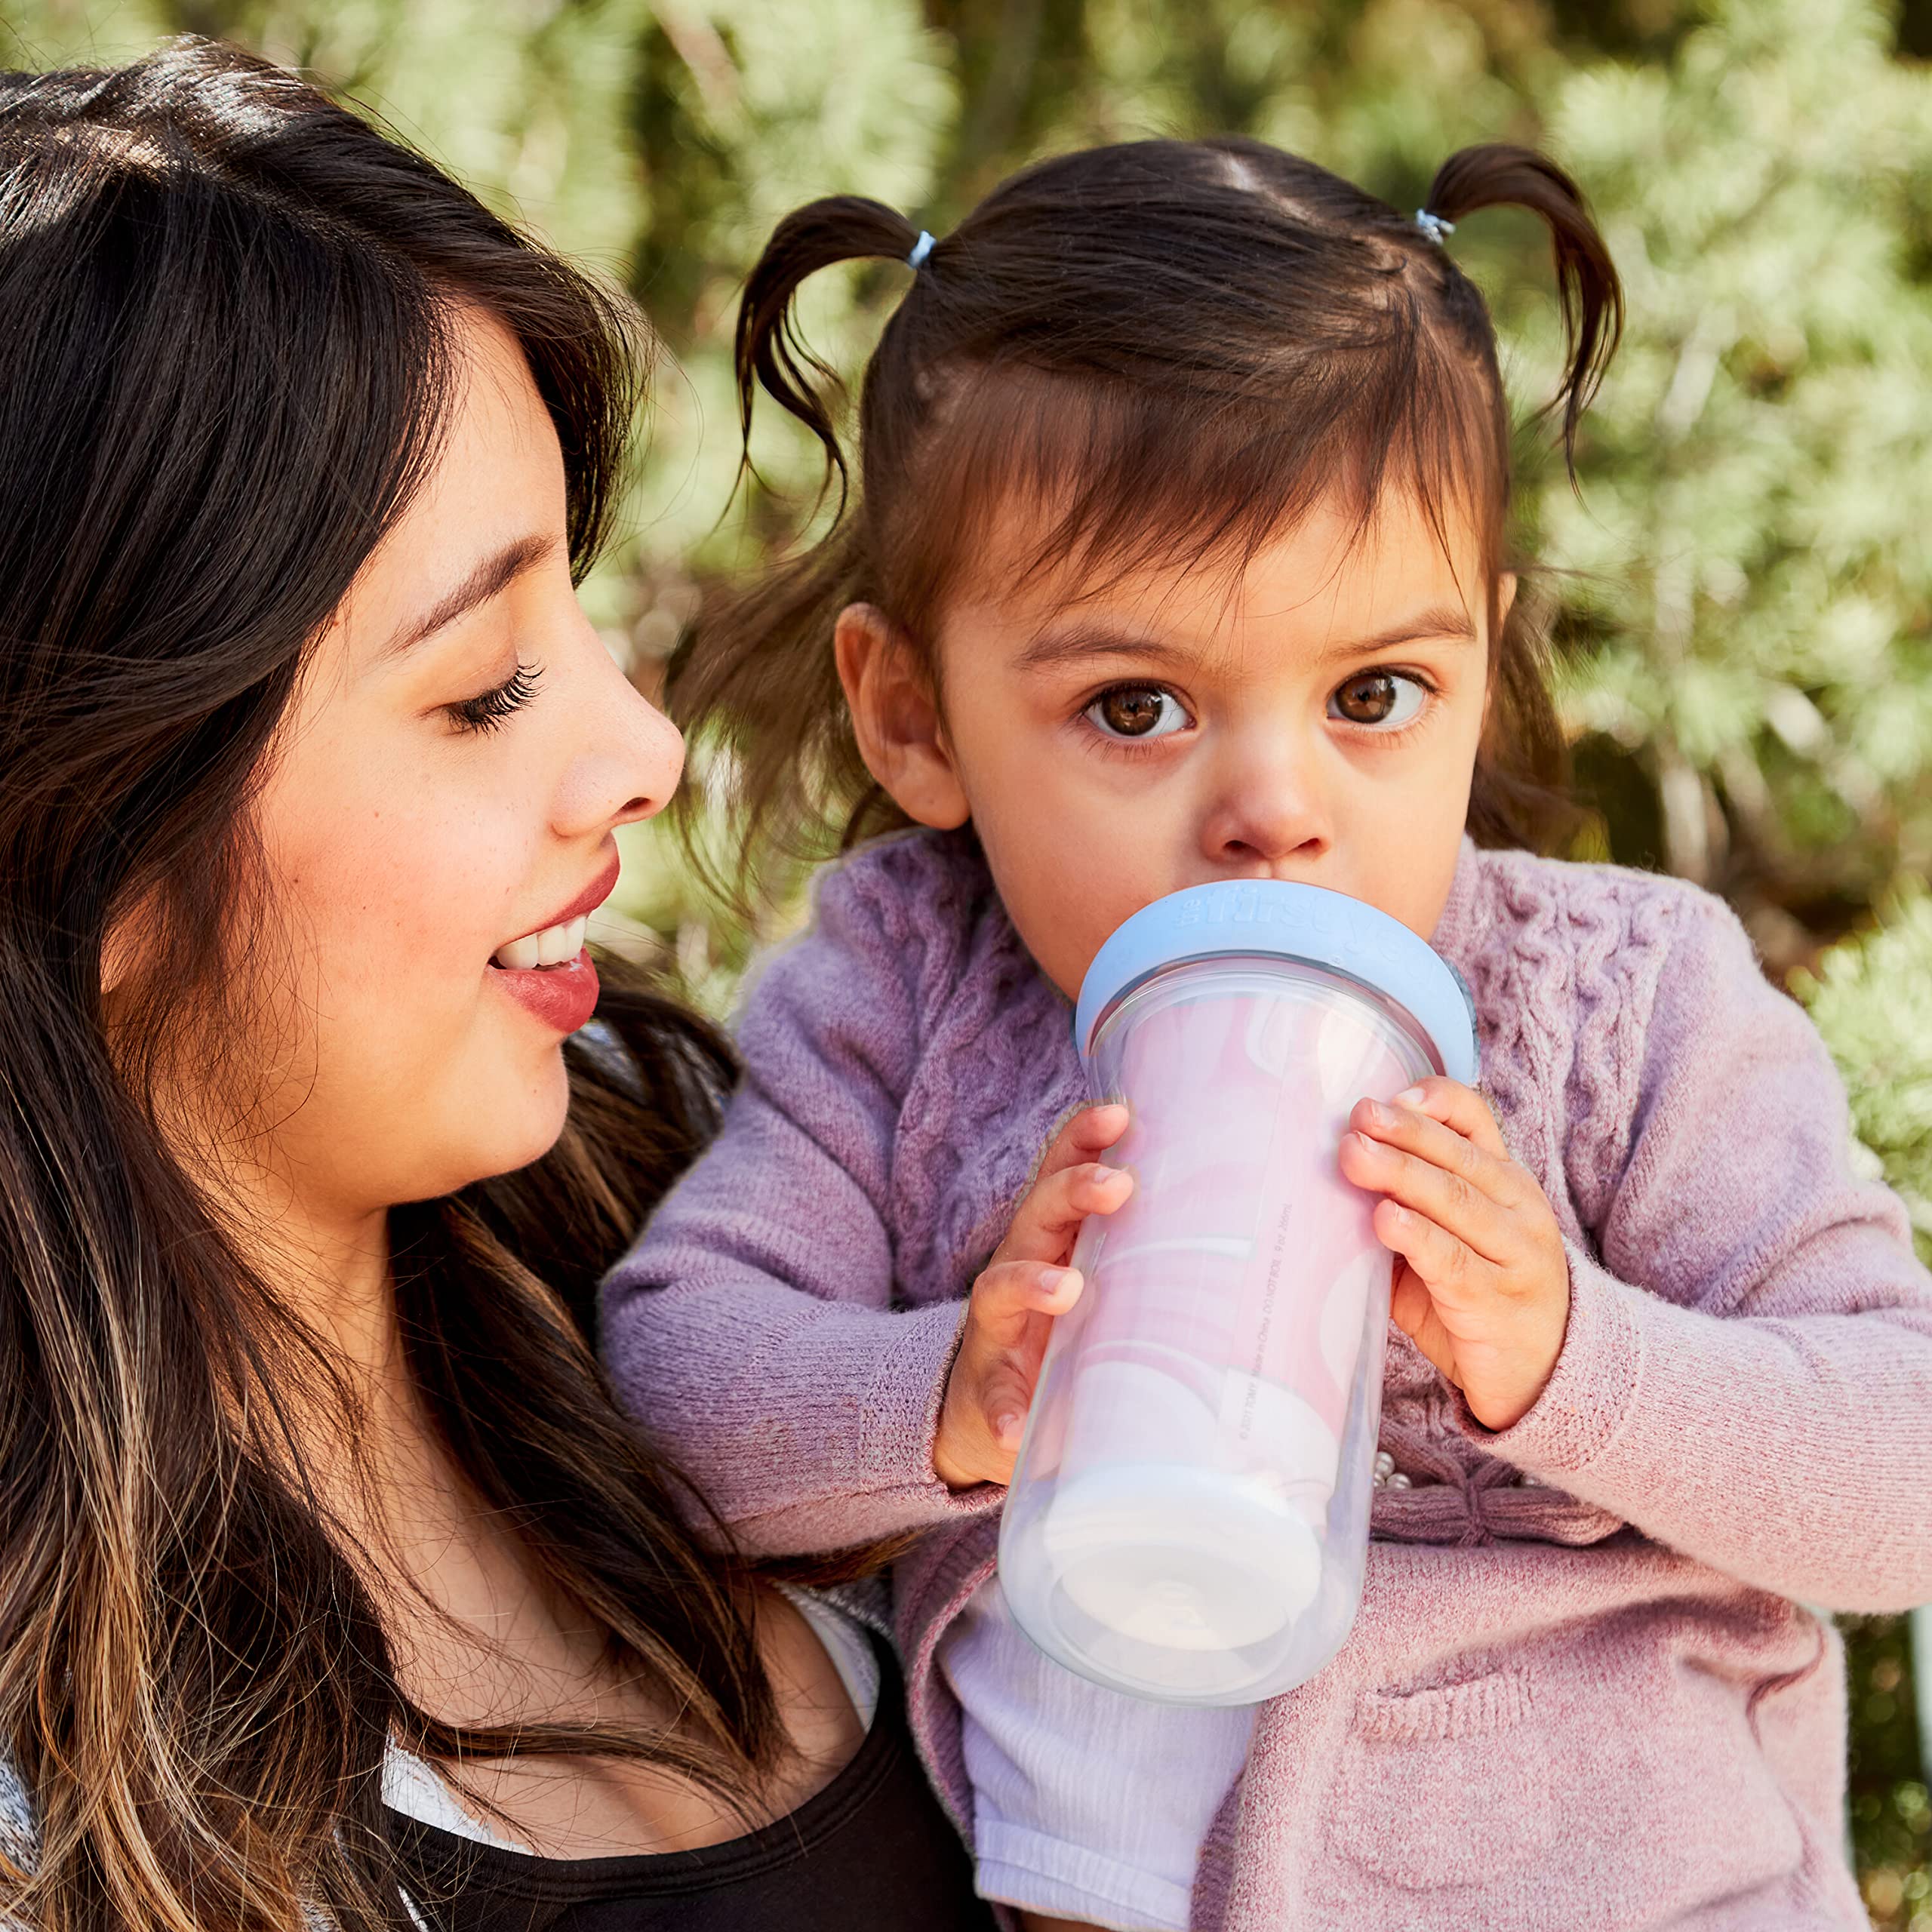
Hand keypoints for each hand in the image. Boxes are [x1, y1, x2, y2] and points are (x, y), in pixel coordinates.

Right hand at [933, 1104, 1132, 1489]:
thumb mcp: (1111, 1291)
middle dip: (1073, 1191)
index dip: (1084, 1138)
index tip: (1120, 1114)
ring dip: (1031, 1285)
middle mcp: (1021, 1269)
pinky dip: (1003, 1409)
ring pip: (1001, 1290)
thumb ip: (1159, 1265)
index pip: (1063, 1173)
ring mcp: (999, 1332)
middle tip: (1117, 1184)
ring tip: (1065, 1291)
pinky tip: (1015, 1425)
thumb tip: (1277, 1240)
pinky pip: (991, 1400)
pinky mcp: (987, 1393)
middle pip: (1037, 1214)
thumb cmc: (1073, 1339)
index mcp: (1057, 1240)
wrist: (995, 1418)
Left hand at [1338, 1076, 1569, 1431]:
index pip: (1476, 1121)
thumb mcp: (1451, 1242)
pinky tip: (1386, 1220)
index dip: (1435, 1102)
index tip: (1388, 1095)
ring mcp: (1513, 1256)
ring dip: (1401, 1174)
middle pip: (1459, 1156)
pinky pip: (1453, 1262)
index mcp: (1504, 1181)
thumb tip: (1330, 1184)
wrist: (1546, 1375)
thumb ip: (1407, 1210)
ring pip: (1456, 1202)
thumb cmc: (1480, 1299)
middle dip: (1404, 1133)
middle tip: (1357, 1119)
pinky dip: (1417, 1237)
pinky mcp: (1495, 1303)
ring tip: (1354, 1157)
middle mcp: (1518, 1209)